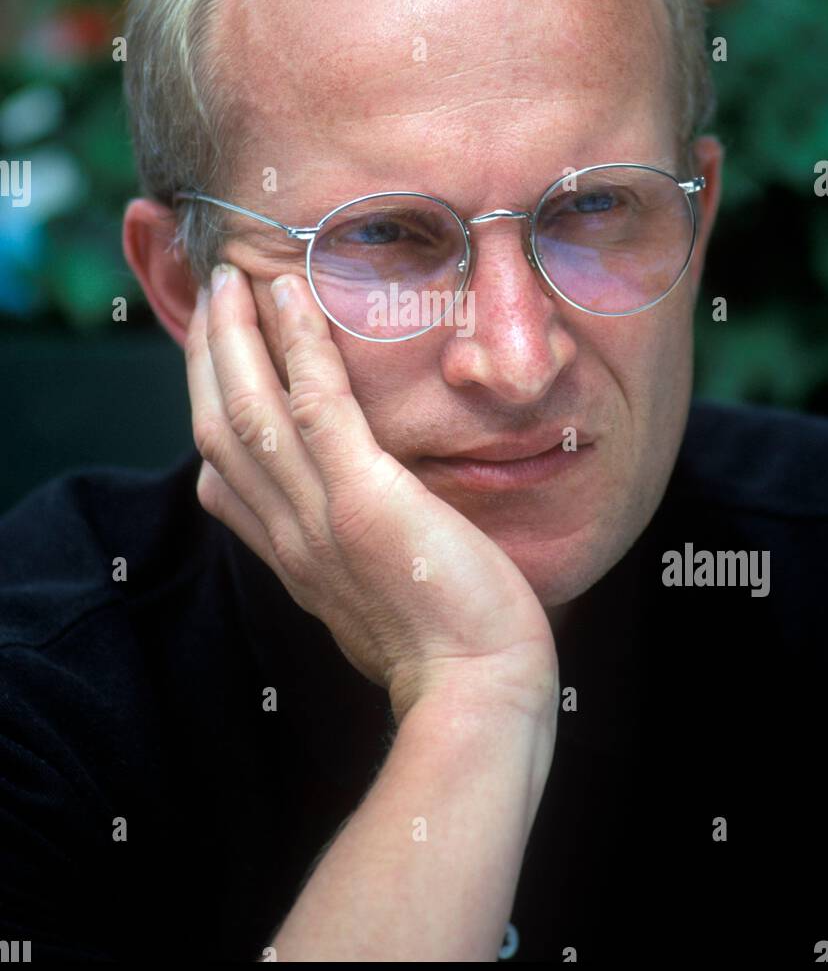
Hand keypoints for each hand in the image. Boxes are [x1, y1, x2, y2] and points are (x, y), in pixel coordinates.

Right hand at [184, 263, 558, 725]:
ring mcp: (319, 515)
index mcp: (293, 556)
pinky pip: (316, 406)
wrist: (477, 693)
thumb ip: (356, 554)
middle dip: (207, 356)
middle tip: (212, 294)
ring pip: (248, 408)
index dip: (209, 407)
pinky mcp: (363, 498)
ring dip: (232, 337)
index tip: (216, 358)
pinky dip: (297, 346)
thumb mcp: (378, 599)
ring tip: (232, 278)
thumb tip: (369, 523)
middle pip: (218, 428)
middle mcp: (289, 533)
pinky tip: (289, 295)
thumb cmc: (449, 648)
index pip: (223, 475)